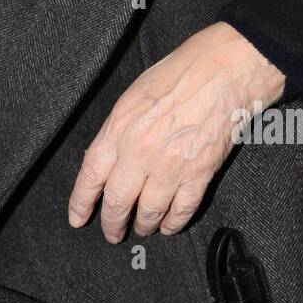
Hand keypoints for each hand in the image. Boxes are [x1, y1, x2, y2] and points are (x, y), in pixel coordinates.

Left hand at [68, 21, 284, 241]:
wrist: (224, 69)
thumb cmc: (180, 72)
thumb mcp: (134, 95)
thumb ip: (118, 130)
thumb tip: (108, 158)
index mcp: (120, 128)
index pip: (91, 175)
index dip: (81, 202)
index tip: (77, 218)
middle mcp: (141, 151)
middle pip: (117, 202)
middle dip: (112, 224)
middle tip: (112, 233)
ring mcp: (171, 165)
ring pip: (149, 212)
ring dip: (144, 226)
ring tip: (142, 229)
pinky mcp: (200, 173)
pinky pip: (182, 210)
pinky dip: (174, 223)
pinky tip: (169, 226)